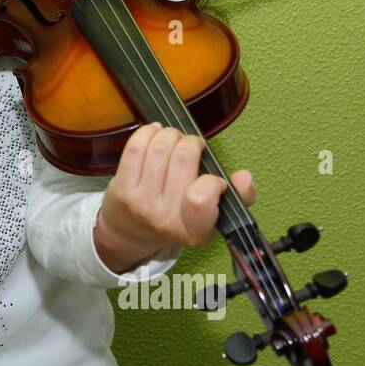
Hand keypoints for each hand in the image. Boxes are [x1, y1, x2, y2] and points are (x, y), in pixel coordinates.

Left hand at [94, 121, 255, 271]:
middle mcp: (166, 218)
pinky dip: (148, 132)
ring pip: (159, 149)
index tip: (212, 177)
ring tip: (174, 139)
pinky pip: (136, 148)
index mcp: (195, 230)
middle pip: (182, 158)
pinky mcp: (121, 188)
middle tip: (192, 145)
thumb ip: (239, 198)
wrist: (132, 233)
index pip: (202, 197)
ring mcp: (141, 203)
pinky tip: (156, 133)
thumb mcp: (213, 218)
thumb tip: (244, 176)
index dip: (212, 180)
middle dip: (191, 142)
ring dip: (171, 134)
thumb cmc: (178, 219)